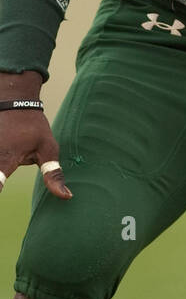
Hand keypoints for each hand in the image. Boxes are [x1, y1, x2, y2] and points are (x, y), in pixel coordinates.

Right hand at [0, 82, 71, 199]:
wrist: (15, 102)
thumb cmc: (34, 126)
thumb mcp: (48, 148)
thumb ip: (53, 173)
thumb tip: (66, 196)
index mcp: (6, 159)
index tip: (1, 191)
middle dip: (0, 181)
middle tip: (19, 162)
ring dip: (1, 173)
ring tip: (17, 149)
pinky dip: (1, 166)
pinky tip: (11, 149)